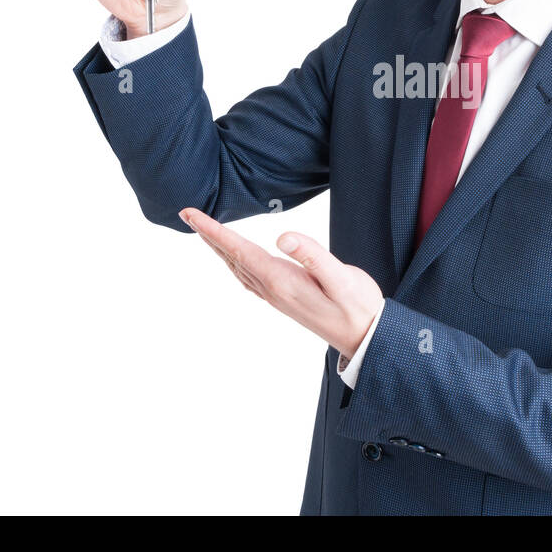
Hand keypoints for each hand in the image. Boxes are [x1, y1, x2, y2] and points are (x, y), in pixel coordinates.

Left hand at [179, 208, 384, 359]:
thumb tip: (281, 236)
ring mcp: (276, 296)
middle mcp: (273, 289)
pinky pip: (249, 276)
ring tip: (205, 231)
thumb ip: (312, 255)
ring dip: (219, 248)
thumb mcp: (341, 277)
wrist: (365, 338)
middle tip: (186, 214)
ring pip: (238, 267)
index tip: (191, 214)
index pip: (239, 249)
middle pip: (231, 257)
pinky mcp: (285, 298)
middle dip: (208, 235)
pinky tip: (236, 259)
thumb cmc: (357, 306)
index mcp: (281, 280)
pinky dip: (235, 262)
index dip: (213, 230)